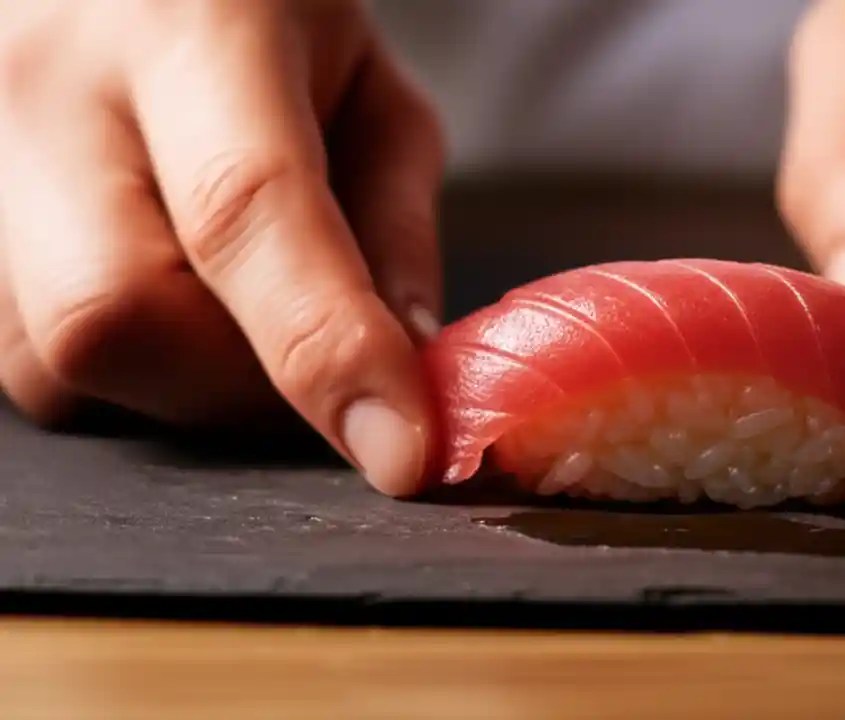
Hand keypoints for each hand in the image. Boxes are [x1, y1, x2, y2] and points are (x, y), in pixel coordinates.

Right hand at [0, 0, 443, 494]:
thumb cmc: (271, 21)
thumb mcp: (376, 95)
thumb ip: (395, 231)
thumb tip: (405, 379)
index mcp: (189, 28)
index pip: (245, 212)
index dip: (327, 352)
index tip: (401, 455)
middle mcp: (49, 90)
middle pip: (115, 315)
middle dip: (240, 386)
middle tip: (315, 363)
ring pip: (58, 360)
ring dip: (181, 383)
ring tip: (239, 309)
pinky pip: (32, 356)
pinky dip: (130, 370)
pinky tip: (176, 303)